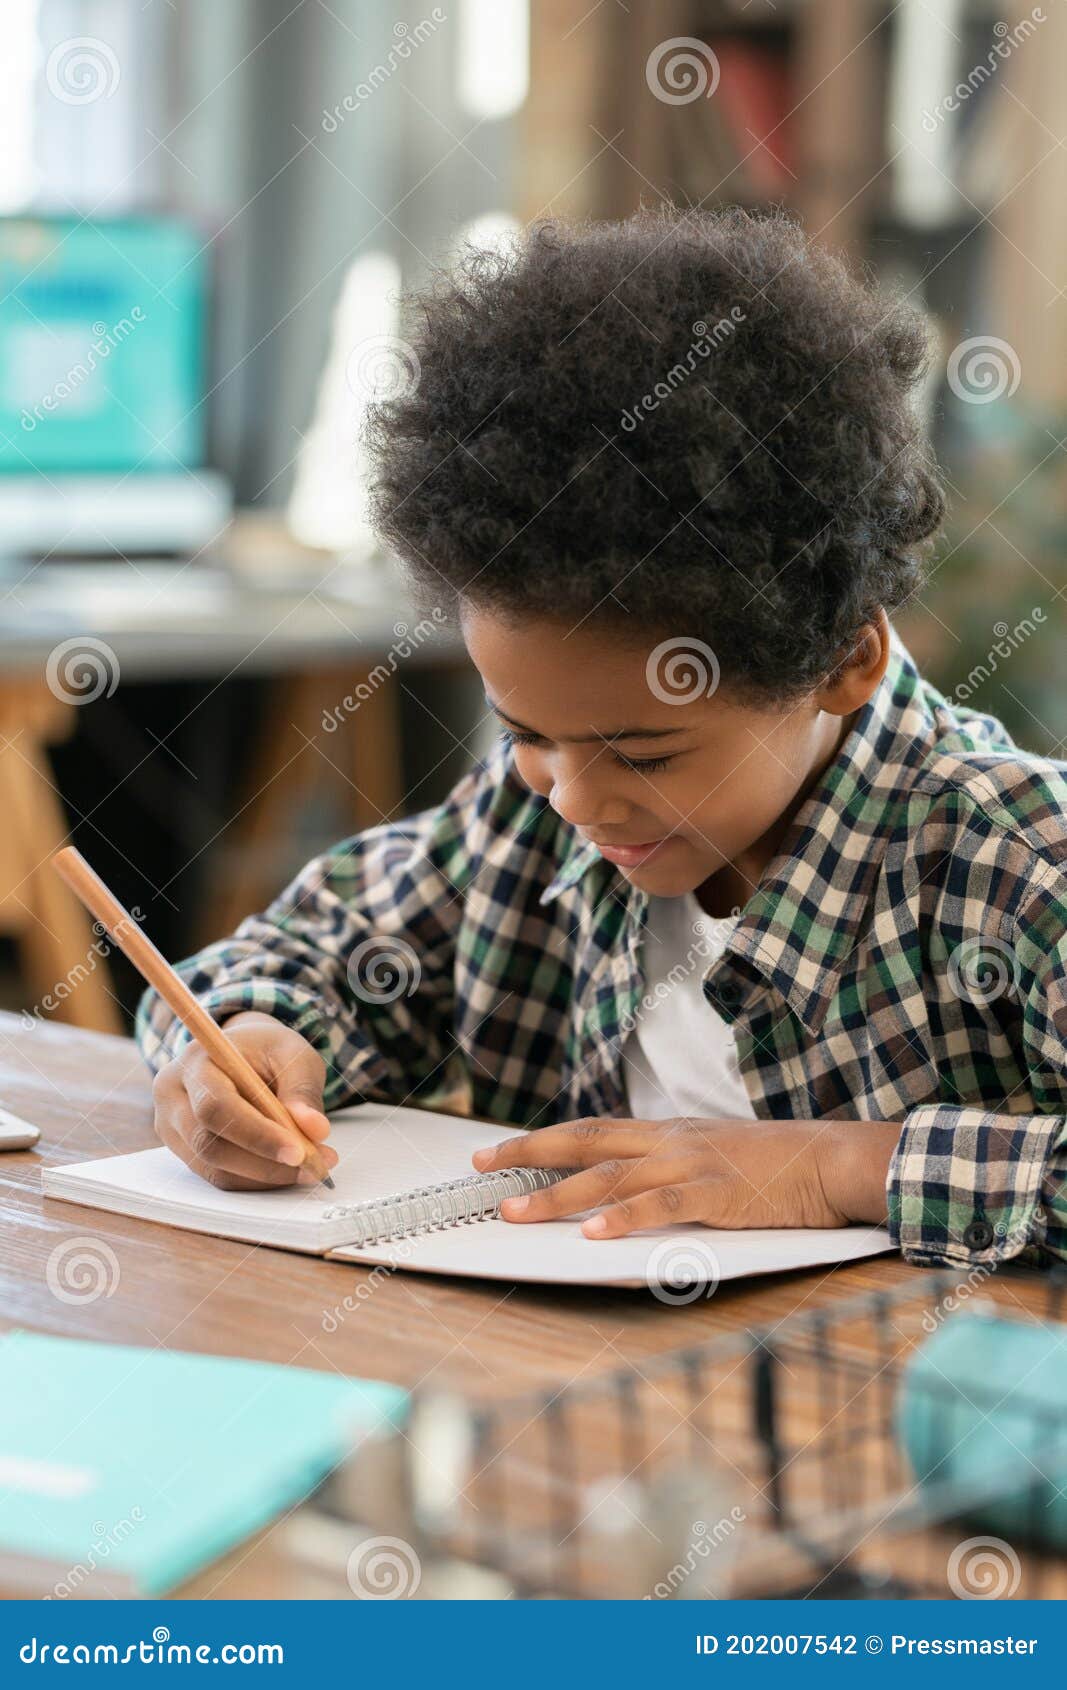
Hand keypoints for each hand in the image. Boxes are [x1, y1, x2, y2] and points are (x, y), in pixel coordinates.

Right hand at [151, 1011, 337, 1189]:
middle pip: (209, 1144)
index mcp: (195, 1061)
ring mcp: (172, 1126)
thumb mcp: (293, 1054)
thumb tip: (315, 1129)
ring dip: (265, 1176)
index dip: (257, 1135)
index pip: (216, 1107)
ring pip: (214, 1167)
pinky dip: (255, 1179)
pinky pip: (217, 1175)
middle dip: (265, 1163)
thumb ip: (303, 1089)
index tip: (299, 1152)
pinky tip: (285, 1170)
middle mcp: (173, 1095)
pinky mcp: (182, 1149)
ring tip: (309, 1168)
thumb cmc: (265, 1050)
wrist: (240, 1054)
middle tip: (314, 1166)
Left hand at [472, 1116, 899, 1236]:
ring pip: (608, 1176)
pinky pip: (659, 1205)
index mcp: (667, 1132)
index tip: (499, 1150)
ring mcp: (689, 1164)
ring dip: (556, 1195)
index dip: (543, 1138)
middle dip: (527, 1153)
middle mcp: (668, 1141)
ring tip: (513, 1212)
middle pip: (583, 1141)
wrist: (831, 1158)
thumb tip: (633, 1187)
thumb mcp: (714, 1152)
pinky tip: (592, 1235)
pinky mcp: (714, 1193)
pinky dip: (622, 1219)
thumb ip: (673, 1165)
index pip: (591, 1129)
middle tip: (480, 1168)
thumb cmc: (779, 1164)